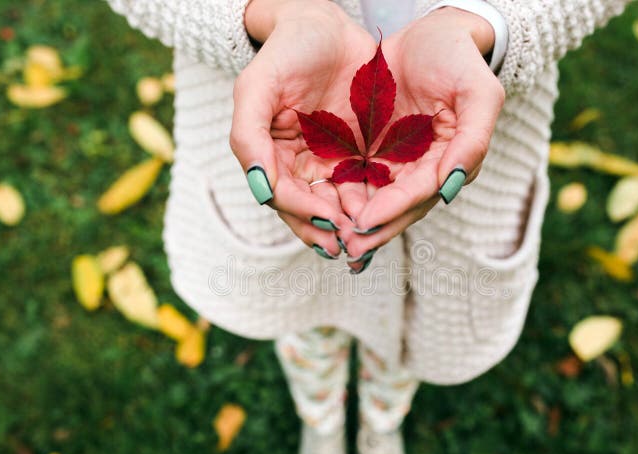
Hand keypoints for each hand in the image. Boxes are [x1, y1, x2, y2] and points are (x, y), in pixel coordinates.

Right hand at [230, 0, 377, 257]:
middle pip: (311, 210)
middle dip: (329, 229)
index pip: (282, 195)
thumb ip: (248, 135)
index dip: (302, 211)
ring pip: (340, 204)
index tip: (328, 219)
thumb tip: (259, 187)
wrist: (327, 25)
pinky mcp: (361, 154)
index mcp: (271, 155)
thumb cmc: (287, 51)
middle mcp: (300, 165)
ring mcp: (332, 161)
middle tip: (351, 245)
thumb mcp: (257, 86)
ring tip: (370, 237)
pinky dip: (375, 202)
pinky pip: (368, 184)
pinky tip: (389, 212)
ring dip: (353, 224)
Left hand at [335, 8, 503, 270]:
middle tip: (346, 248)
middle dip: (372, 229)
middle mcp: (423, 169)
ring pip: (374, 199)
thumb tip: (452, 185)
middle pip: (397, 207)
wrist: (426, 34)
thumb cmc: (457, 58)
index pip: (421, 192)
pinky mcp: (372, 152)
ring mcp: (396, 162)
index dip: (394, 209)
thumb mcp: (477, 92)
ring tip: (330, 239)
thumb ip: (474, 138)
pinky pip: (354, 179)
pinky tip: (320, 211)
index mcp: (449, 161)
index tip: (366, 222)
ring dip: (353, 221)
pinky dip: (339, 197)